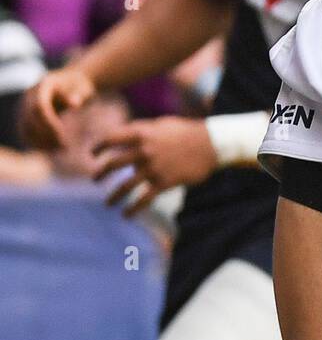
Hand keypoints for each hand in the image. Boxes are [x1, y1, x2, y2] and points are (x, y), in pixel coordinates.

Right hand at [20, 67, 96, 149]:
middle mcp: (29, 95)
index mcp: (43, 85)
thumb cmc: (80, 87)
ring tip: (60, 150)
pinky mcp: (24, 118)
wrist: (71, 84)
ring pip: (25, 129)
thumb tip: (74, 104)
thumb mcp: (83, 88)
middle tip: (64, 147)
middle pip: (30, 120)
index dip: (49, 124)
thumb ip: (79, 94)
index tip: (63, 138)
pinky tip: (53, 150)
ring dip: (41, 143)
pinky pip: (25, 134)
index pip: (39, 107)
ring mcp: (23, 107)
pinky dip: (37, 144)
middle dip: (46, 136)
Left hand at [94, 117, 217, 215]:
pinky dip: (133, 210)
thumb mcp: (162, 124)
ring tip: (108, 203)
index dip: (99, 146)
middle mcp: (144, 150)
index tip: (92, 153)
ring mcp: (153, 167)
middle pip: (113, 163)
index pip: (112, 138)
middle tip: (94, 178)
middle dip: (100, 173)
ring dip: (113, 196)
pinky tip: (126, 215)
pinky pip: (143, 199)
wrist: (210, 144)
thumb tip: (125, 139)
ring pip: (125, 186)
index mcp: (143, 132)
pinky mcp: (164, 182)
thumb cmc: (185, 132)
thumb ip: (142, 131)